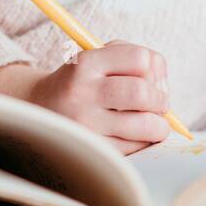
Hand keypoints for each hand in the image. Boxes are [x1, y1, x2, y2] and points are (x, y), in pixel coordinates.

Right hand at [28, 39, 170, 156]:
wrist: (41, 109)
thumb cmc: (83, 80)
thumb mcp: (98, 56)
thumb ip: (134, 58)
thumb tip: (164, 85)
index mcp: (86, 62)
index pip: (140, 59)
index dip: (153, 68)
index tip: (149, 77)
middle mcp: (83, 92)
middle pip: (143, 93)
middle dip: (161, 99)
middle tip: (158, 103)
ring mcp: (86, 124)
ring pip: (145, 125)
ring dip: (159, 125)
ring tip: (153, 122)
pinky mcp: (92, 149)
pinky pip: (136, 147)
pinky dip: (145, 141)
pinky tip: (136, 134)